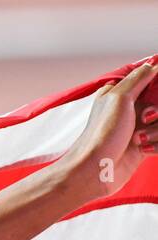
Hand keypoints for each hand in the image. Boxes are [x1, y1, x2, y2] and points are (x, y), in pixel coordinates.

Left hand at [56, 60, 156, 200]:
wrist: (94, 171)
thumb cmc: (102, 134)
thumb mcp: (119, 98)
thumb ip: (138, 78)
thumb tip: (154, 62)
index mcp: (122, 94)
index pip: (151, 79)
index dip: (157, 86)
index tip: (149, 104)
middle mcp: (131, 109)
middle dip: (157, 110)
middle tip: (145, 118)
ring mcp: (138, 128)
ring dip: (156, 130)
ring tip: (138, 139)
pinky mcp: (143, 147)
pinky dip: (156, 145)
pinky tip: (143, 150)